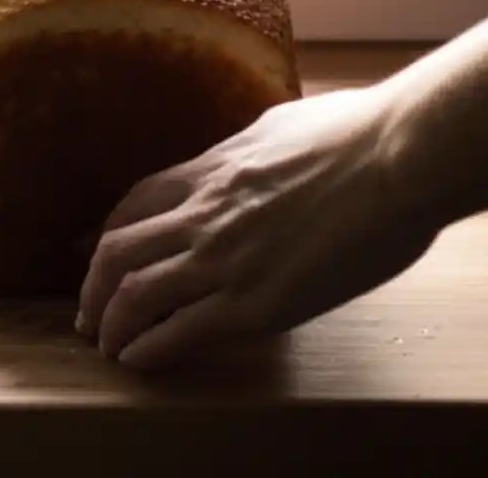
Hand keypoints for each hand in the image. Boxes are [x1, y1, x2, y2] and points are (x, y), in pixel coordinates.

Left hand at [77, 85, 443, 369]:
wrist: (399, 157)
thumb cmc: (359, 131)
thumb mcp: (280, 125)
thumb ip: (250, 147)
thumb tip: (249, 152)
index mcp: (209, 171)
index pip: (133, 206)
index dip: (104, 236)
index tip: (91, 256)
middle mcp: (201, 216)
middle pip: (117, 254)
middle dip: (93, 289)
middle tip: (88, 315)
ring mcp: (223, 261)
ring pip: (136, 296)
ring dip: (112, 325)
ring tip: (107, 346)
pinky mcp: (255, 304)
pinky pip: (180, 332)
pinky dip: (149, 351)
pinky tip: (138, 363)